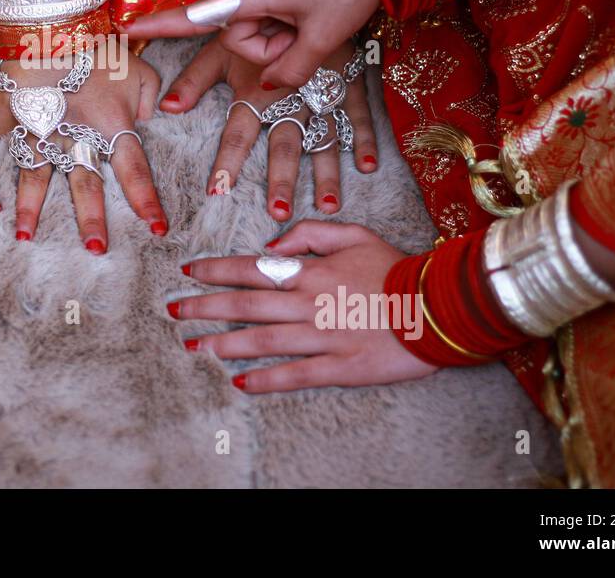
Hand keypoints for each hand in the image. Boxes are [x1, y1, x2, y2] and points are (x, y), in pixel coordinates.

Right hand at [0, 45, 165, 250]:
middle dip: (91, 221)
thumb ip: (151, 97)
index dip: (147, 204)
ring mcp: (41, 129)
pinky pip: (10, 138)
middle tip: (95, 250)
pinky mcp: (13, 116)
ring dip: (30, 209)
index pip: (134, 174)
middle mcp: (77, 136)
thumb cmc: (100, 43)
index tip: (158, 230)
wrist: (52, 21)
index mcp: (113, 126)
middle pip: (86, 186)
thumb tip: (148, 118)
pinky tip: (2, 169)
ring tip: (25, 237)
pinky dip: (8, 145)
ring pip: (36, 177)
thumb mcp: (139, 67)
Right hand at [123, 0, 396, 88]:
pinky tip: (311, 6)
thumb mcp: (324, 39)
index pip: (197, 16)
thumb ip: (290, 70)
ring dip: (281, 31)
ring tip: (314, 16)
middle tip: (306, 35)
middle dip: (269, 45)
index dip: (159, 25)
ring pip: (254, 21)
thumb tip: (266, 84)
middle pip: (238, 32)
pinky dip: (285, 16)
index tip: (123, 26)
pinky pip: (266, 6)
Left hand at [161, 39, 377, 218]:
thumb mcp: (220, 50)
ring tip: (327, 206)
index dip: (227, 161)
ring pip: (323, 137)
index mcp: (256, 91)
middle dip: (281, 178)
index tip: (218, 192)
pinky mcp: (348, 83)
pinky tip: (369, 166)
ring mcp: (321, 92)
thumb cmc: (255, 26)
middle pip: (284, 144)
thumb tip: (167, 107)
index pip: (238, 132)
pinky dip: (365, 139)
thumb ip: (194, 80)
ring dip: (326, 172)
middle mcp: (289, 98)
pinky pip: (358, 113)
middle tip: (277, 212)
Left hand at [171, 220, 435, 392]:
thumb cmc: (397, 267)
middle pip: (246, 305)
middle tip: (175, 313)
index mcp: (311, 270)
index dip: (215, 270)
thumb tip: (271, 245)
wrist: (439, 305)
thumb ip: (309, 233)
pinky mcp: (339, 366)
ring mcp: (322, 336)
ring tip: (194, 348)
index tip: (188, 272)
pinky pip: (295, 374)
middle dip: (205, 308)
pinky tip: (239, 383)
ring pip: (262, 341)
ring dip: (224, 344)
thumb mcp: (355, 233)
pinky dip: (265, 380)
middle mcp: (309, 302)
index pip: (251, 268)